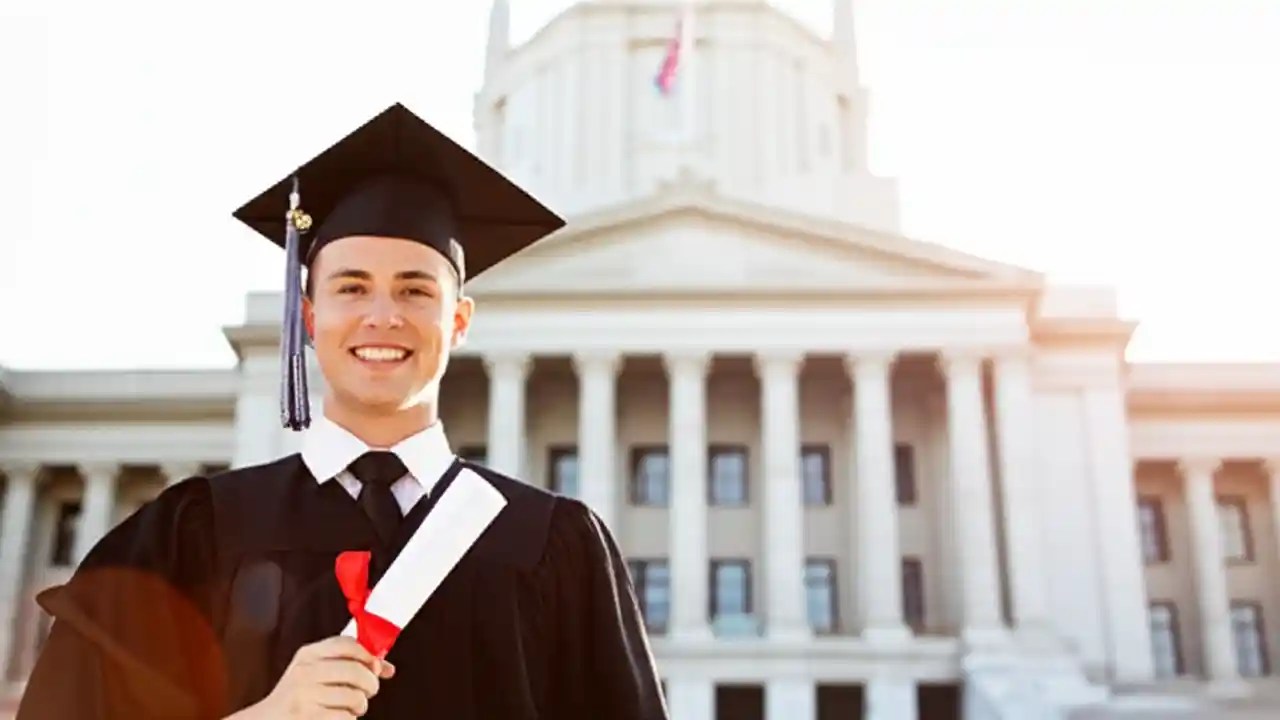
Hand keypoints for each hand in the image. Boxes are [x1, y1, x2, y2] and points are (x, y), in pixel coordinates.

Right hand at [226, 636, 395, 718]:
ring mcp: (304, 696)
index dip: (368, 655)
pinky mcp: (307, 717)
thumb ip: (348, 664)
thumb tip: (387, 668)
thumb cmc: (299, 696)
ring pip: (355, 697)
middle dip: (370, 684)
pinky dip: (349, 719)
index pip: (346, 644)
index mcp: (307, 655)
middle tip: (367, 691)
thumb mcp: (316, 672)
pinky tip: (338, 718)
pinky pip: (346, 718)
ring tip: (352, 708)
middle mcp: (304, 672)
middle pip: (356, 671)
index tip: (377, 666)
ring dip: (360, 706)